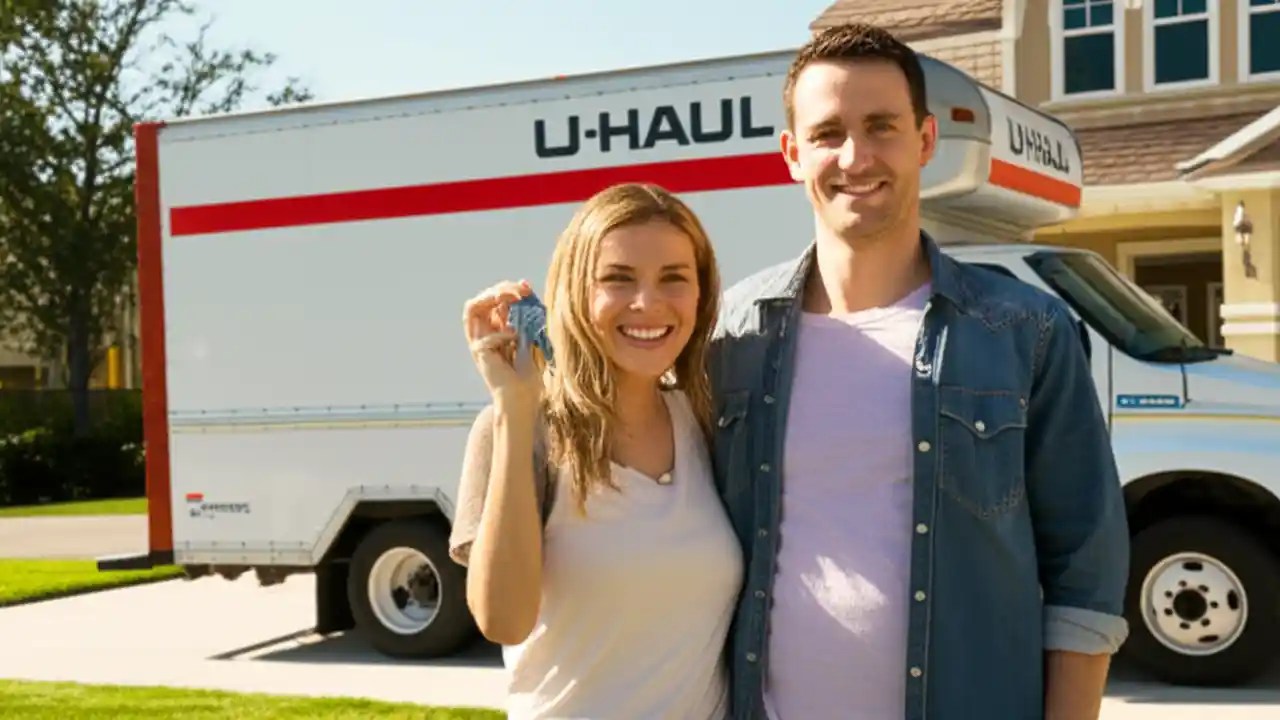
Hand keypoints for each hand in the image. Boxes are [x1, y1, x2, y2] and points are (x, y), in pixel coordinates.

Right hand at [463, 279, 538, 407]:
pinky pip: (484, 338)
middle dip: (499, 289)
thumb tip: (525, 286)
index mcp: (495, 327)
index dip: (507, 288)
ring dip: (490, 299)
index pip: (493, 298)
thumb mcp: (530, 336)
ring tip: (510, 299)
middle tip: (518, 291)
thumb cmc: (528, 372)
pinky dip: (500, 334)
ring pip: (471, 310)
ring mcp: (478, 343)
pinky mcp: (479, 356)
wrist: (523, 399)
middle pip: (480, 299)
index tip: (526, 287)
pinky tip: (515, 338)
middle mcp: (483, 333)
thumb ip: (526, 315)